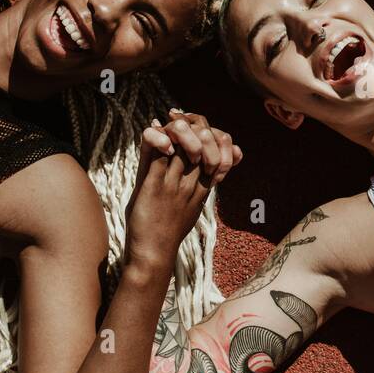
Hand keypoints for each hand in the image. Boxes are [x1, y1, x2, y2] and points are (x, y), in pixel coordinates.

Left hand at [124, 109, 241, 275]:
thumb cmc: (169, 232)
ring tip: (170, 120)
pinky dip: (157, 138)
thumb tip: (206, 168)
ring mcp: (174, 184)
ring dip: (178, 127)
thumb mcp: (193, 206)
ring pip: (184, 142)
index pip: (220, 148)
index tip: (196, 125)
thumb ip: (202, 186)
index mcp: (204, 186)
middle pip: (205, 140)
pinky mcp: (153, 186)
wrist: (154, 255)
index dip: (213, 132)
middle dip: (196, 123)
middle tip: (179, 116)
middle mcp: (192, 181)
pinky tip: (156, 132)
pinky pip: (158, 153)